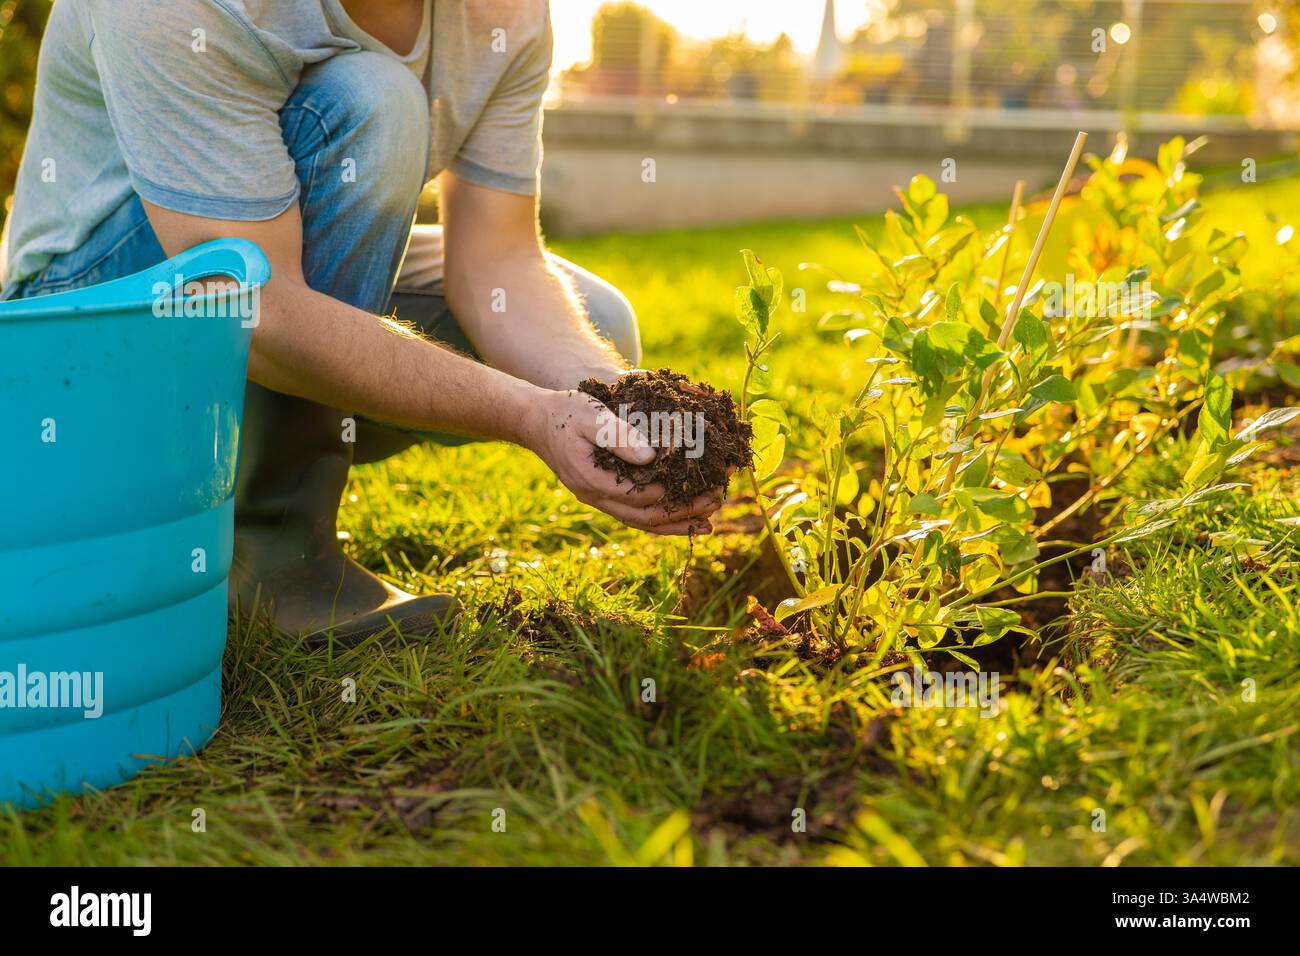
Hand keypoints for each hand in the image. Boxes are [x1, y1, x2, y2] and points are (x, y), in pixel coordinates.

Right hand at [525, 388, 722, 534]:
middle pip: (644, 517)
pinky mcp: (604, 494)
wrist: (535, 421)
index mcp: (592, 480)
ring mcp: (599, 498)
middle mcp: (596, 496)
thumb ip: (618, 436)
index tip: (698, 484)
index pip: (636, 496)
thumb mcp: (591, 416)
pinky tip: (683, 518)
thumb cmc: (565, 413)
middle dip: (682, 513)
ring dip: (676, 523)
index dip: (669, 494)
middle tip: (715, 503)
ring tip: (708, 522)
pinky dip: (661, 519)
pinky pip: (636, 514)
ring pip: (642, 521)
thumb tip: (651, 457)